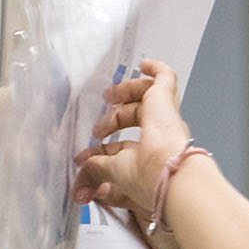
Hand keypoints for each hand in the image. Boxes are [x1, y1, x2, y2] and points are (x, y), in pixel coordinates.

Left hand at [74, 59, 193, 217]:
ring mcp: (165, 117)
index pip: (125, 148)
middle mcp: (161, 137)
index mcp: (149, 157)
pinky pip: (165, 78)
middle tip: (96, 127)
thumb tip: (81, 183)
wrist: (167, 171)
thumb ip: (95, 173)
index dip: (104, 151)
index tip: (85, 158)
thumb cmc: (148, 177)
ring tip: (109, 95)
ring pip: (149, 98)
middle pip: (137, 119)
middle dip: (113, 119)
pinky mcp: (165, 99)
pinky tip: (143, 65)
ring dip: (126, 94)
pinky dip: (156, 70)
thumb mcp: (112, 174)